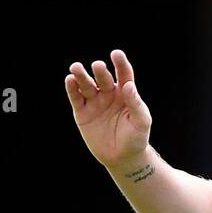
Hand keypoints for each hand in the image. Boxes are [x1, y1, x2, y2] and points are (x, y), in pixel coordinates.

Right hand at [64, 49, 150, 169]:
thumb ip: (136, 104)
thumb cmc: (136, 138)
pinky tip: (70, 80)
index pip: (123, 74)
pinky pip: (76, 97)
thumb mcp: (141, 122)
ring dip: (81, 75)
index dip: (120, 63)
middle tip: (98, 66)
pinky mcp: (82, 112)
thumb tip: (128, 86)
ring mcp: (94, 102)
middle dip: (100, 71)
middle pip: (103, 78)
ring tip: (76, 68)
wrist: (123, 158)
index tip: (116, 54)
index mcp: (125, 93)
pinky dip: (72, 88)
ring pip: (86, 84)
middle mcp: (108, 94)